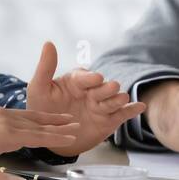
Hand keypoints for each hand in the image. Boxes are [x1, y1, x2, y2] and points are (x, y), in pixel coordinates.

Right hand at [0, 106, 78, 160]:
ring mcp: (4, 122)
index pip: (18, 118)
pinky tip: (70, 139)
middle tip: (69, 120)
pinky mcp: (7, 133)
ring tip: (76, 129)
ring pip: (39, 125)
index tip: (47, 121)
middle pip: (32, 117)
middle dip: (52, 119)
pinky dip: (56, 136)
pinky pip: (39, 135)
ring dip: (59, 127)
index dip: (35, 120)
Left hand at [24, 42, 145, 155]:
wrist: (49, 137)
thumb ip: (45, 68)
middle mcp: (91, 91)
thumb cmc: (42, 108)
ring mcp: (101, 105)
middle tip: (110, 88)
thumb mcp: (38, 88)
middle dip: (106, 88)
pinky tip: (139, 106)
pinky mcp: (108, 120)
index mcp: (76, 81)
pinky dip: (132, 110)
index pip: (85, 77)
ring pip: (115, 100)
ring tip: (120, 99)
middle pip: (104, 87)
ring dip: (118, 99)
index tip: (95, 79)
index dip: (91, 78)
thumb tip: (48, 43)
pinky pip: (123, 114)